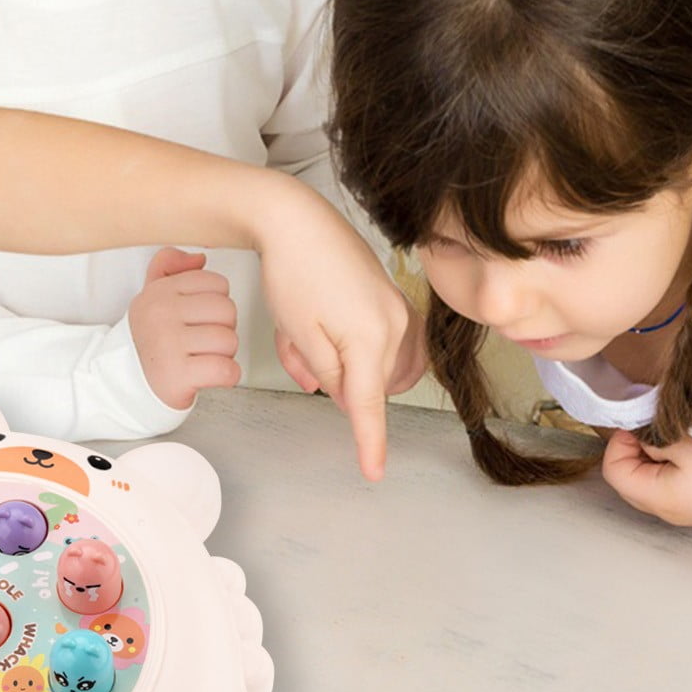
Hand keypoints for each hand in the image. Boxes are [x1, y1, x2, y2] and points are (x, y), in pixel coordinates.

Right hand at [128, 247, 240, 410]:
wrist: (126, 382)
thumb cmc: (150, 338)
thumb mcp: (152, 295)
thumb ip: (170, 266)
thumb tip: (199, 258)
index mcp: (159, 292)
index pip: (217, 283)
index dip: (216, 303)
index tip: (200, 317)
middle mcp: (160, 314)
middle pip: (227, 310)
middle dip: (223, 328)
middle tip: (203, 341)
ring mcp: (168, 344)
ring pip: (229, 340)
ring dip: (224, 354)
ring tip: (203, 357)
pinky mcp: (177, 375)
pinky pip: (226, 370)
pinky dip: (227, 376)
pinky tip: (209, 374)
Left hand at [258, 185, 423, 480]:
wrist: (296, 218)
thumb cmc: (293, 271)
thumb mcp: (300, 334)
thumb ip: (327, 374)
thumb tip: (344, 394)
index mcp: (372, 338)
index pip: (369, 404)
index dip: (370, 441)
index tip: (373, 472)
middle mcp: (396, 324)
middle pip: (368, 382)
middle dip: (331, 378)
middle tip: (296, 352)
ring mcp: (398, 308)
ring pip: (373, 363)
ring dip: (339, 362)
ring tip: (303, 336)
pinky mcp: (391, 296)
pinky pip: (378, 340)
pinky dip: (350, 344)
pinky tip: (322, 326)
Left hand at [601, 430, 691, 526]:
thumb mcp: (683, 440)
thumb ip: (648, 436)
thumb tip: (633, 433)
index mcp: (660, 498)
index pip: (613, 471)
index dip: (619, 442)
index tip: (638, 425)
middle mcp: (667, 512)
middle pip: (625, 479)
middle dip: (631, 450)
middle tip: (651, 430)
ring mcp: (682, 512)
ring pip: (643, 482)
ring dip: (649, 457)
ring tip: (672, 440)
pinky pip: (664, 485)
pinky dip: (665, 466)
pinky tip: (685, 452)